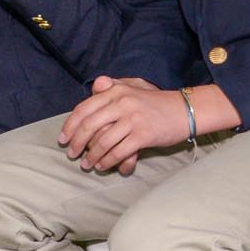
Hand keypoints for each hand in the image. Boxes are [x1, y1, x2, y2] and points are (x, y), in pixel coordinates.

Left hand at [60, 76, 233, 175]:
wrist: (186, 110)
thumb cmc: (157, 102)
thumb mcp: (135, 88)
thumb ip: (113, 86)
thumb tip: (95, 85)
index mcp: (117, 90)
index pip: (84, 108)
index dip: (70, 125)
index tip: (63, 138)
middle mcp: (122, 102)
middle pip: (89, 125)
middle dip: (76, 143)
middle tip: (71, 154)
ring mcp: (133, 119)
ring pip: (102, 142)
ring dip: (91, 156)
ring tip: (86, 164)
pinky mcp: (143, 135)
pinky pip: (118, 151)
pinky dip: (107, 161)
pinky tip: (103, 165)